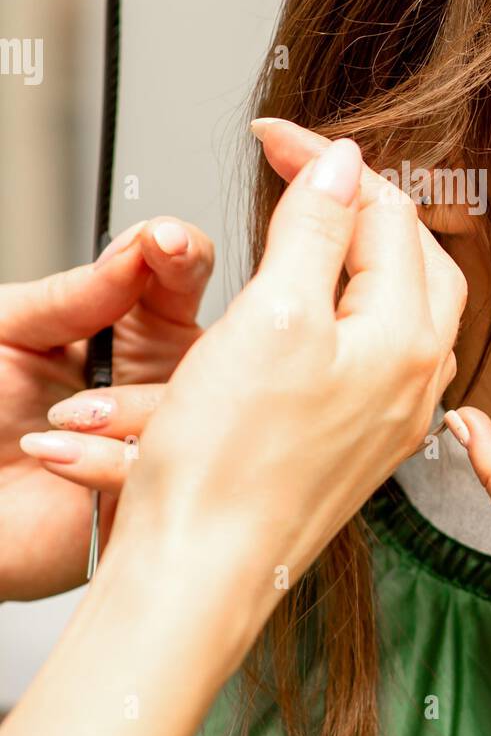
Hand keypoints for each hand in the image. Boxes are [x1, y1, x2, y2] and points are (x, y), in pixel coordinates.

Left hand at [1, 218, 213, 599]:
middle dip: (195, 311)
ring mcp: (167, 433)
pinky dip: (110, 461)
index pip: (181, 271)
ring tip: (64, 417)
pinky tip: (59, 457)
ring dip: (130, 403)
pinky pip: (166, 473)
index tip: (163, 240)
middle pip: (224, 330)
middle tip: (170, 270)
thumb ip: (74, 292)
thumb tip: (135, 253)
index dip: (180, 249)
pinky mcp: (156, 495)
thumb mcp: (11, 329)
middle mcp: (162, 374)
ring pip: (199, 406)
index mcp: (135, 325)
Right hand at [18, 117, 464, 496]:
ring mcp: (391, 413)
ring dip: (357, 251)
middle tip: (298, 170)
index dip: (327, 161)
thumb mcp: (273, 316)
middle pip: (410, 252)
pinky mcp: (358, 439)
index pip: (385, 211)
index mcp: (408, 337)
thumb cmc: (230, 466)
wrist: (199, 573)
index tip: (274, 137)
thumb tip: (347, 163)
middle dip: (358, 201)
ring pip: (400, 301)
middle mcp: (416, 377)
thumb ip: (318, 229)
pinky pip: (376, 349)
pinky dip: (347, 305)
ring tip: (308, 222)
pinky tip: (314, 306)